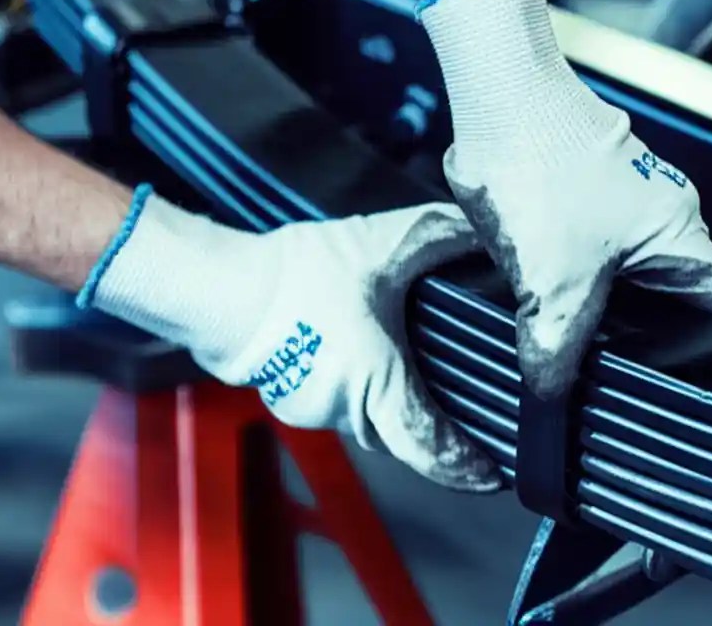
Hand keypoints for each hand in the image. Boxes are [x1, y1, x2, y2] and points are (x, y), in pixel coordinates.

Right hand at [78, 187, 500, 491]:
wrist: (220, 286)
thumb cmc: (299, 275)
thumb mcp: (386, 243)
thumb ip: (445, 237)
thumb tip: (487, 236)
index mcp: (378, 384)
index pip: (432, 449)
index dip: (465, 468)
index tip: (491, 476)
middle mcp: (347, 409)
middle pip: (405, 436)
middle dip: (434, 430)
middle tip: (468, 417)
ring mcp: (314, 410)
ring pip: (372, 420)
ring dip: (394, 403)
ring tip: (416, 373)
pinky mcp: (291, 400)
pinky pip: (341, 405)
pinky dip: (361, 389)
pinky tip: (368, 356)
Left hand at [419, 0, 711, 398]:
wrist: (496, 96)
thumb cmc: (539, 160)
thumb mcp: (551, 282)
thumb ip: (555, 348)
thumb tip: (551, 390)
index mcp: (680, 232)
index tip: (698, 380)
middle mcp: (663, 211)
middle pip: (674, 293)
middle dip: (647, 332)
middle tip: (620, 369)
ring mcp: (624, 196)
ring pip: (627, 270)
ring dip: (602, 300)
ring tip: (575, 331)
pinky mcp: (586, 187)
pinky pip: (591, 246)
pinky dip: (572, 272)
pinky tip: (542, 290)